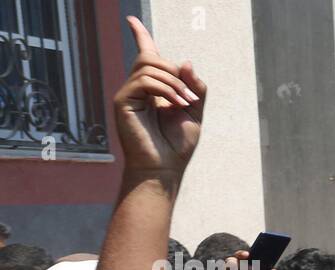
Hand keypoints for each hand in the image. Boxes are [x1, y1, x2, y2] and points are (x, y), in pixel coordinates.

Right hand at [115, 17, 204, 174]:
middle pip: (151, 59)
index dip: (140, 36)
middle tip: (192, 97)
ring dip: (175, 83)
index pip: (144, 55)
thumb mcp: (195, 112)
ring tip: (187, 103)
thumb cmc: (177, 144)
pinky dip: (166, 89)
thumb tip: (185, 62)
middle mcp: (137, 88)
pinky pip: (145, 81)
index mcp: (153, 89)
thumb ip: (195, 87)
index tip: (131, 20)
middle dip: (176, 72)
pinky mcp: (123, 101)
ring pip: (149, 67)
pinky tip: (176, 104)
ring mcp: (128, 94)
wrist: (164, 168)